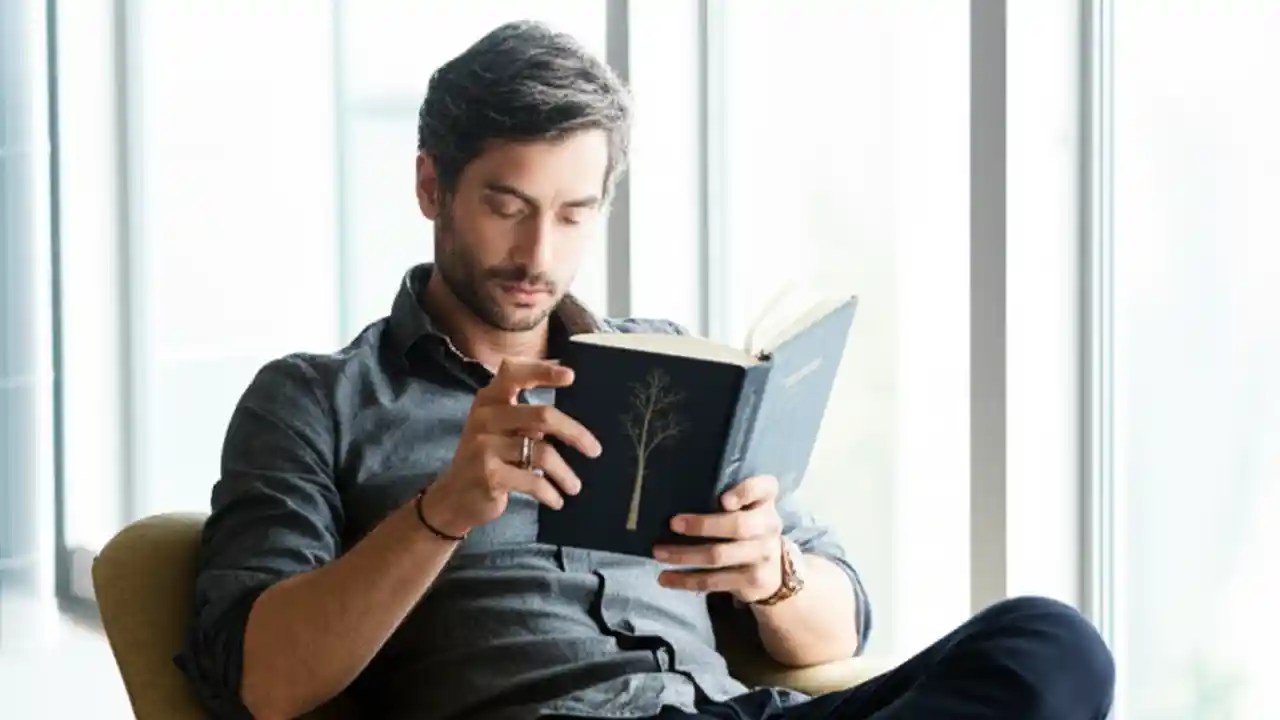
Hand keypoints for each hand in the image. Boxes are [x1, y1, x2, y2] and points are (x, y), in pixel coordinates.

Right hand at [420, 359, 602, 536]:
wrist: (452, 498)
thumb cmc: (486, 459)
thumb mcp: (498, 430)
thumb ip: (526, 416)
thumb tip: (569, 406)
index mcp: (488, 400)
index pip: (513, 374)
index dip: (542, 371)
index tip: (571, 376)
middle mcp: (484, 418)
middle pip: (542, 416)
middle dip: (575, 434)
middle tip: (595, 450)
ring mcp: (484, 446)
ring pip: (542, 453)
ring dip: (565, 474)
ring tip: (575, 487)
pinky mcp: (489, 474)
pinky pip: (533, 480)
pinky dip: (549, 492)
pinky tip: (556, 500)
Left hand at [652, 475, 784, 602]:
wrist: (773, 572)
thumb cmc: (748, 527)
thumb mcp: (747, 506)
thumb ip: (727, 496)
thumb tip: (678, 495)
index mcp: (766, 501)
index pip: (765, 488)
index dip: (745, 492)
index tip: (723, 500)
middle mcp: (769, 526)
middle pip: (738, 526)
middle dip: (703, 525)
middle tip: (673, 524)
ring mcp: (762, 556)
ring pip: (719, 556)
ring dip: (684, 555)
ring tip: (659, 552)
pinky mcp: (751, 581)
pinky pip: (713, 581)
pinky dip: (686, 581)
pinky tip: (665, 578)